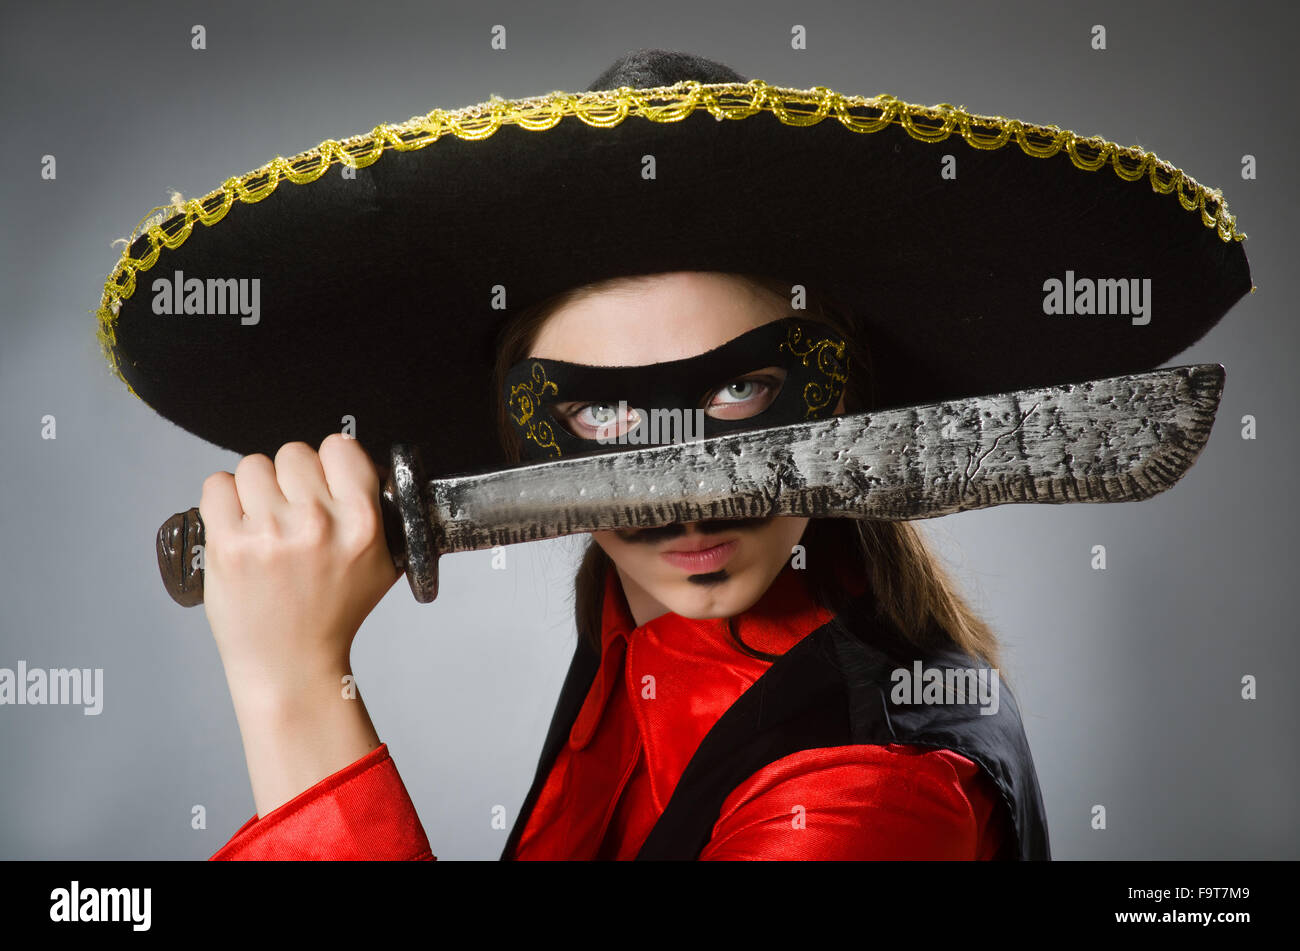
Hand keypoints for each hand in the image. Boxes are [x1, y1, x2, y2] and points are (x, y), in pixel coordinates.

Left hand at [199, 434, 400, 702]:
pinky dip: (223, 499)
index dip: (329, 463)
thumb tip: (360, 466)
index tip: (323, 483)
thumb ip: (380, 511)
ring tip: (263, 522)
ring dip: (255, 489)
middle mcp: (318, 523)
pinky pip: (216, 485)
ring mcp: (270, 533)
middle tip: (291, 512)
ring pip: (253, 465)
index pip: (340, 446)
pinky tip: (237, 523)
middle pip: (293, 453)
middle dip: (290, 478)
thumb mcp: (382, 562)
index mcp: (361, 523)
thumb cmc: (334, 614)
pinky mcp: (228, 544)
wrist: (291, 664)